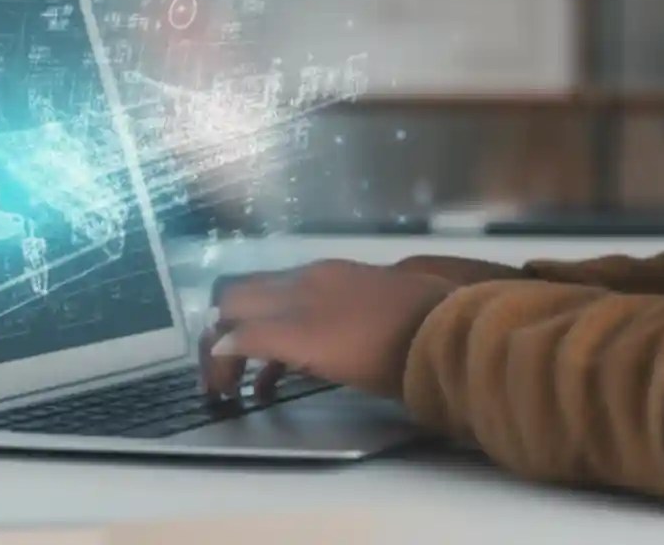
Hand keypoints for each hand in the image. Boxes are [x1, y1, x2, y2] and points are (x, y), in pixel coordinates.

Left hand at [199, 259, 455, 399]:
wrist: (444, 331)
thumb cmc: (425, 325)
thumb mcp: (380, 309)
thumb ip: (347, 313)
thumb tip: (333, 337)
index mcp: (327, 274)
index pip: (265, 286)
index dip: (245, 318)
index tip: (244, 350)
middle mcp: (305, 281)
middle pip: (234, 293)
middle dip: (219, 331)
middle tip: (221, 372)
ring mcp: (300, 303)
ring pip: (231, 311)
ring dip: (220, 350)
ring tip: (222, 388)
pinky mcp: (298, 334)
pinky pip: (245, 340)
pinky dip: (230, 360)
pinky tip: (232, 384)